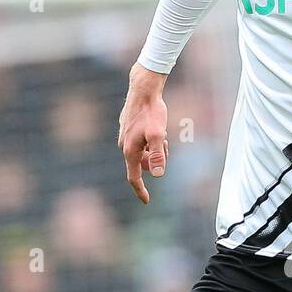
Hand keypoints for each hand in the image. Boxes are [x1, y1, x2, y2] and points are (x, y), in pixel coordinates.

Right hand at [118, 63, 168, 204]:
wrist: (143, 90)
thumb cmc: (151, 111)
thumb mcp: (158, 134)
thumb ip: (158, 155)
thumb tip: (158, 175)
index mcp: (130, 150)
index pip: (133, 177)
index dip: (140, 190)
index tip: (147, 201)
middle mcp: (125, 145)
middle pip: (143, 164)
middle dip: (156, 160)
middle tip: (166, 145)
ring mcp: (125, 137)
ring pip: (144, 153)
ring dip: (155, 150)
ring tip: (163, 135)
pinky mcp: (129, 129)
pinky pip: (142, 143)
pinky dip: (151, 141)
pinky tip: (157, 128)